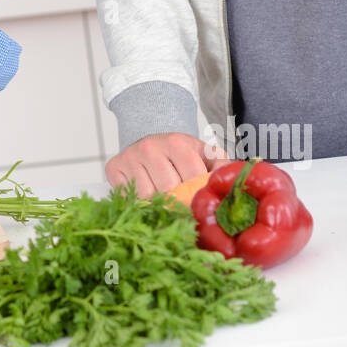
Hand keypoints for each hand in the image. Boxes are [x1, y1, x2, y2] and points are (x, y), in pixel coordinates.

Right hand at [105, 132, 228, 199]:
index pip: (192, 177)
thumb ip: (221, 165)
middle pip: (169, 190)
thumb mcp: (203, 153)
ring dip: (158, 204)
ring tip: (165, 202)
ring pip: (147, 197)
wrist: (149, 138)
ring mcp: (130, 157)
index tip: (199, 202)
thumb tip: (232, 178)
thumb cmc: (180, 153)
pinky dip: (139, 204)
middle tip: (183, 208)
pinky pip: (129, 197)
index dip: (197, 193)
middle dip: (178, 202)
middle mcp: (150, 146)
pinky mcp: (114, 167)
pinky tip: (147, 199)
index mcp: (177, 142)